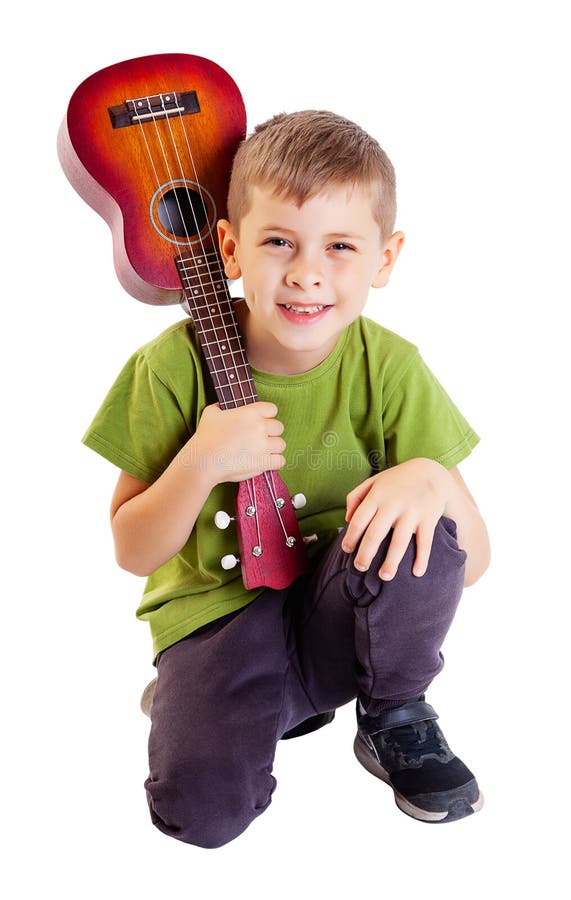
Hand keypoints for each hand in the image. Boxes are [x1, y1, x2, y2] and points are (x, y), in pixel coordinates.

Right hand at [191, 402, 285, 483]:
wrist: (203, 461)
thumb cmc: (205, 437)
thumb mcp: (211, 413)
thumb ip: (221, 406)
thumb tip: (223, 405)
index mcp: (250, 413)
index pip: (272, 409)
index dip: (267, 415)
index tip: (261, 421)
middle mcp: (260, 427)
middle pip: (279, 427)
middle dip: (271, 432)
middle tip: (259, 438)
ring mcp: (263, 446)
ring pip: (281, 444)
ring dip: (273, 447)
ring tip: (262, 451)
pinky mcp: (263, 463)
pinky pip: (280, 461)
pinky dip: (274, 462)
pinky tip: (265, 461)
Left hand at [341, 458, 451, 579]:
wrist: (431, 471)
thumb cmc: (397, 480)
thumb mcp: (374, 481)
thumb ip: (355, 497)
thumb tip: (346, 519)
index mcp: (377, 496)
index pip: (359, 520)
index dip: (351, 537)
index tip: (346, 550)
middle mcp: (393, 505)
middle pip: (376, 534)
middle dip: (366, 554)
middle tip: (359, 568)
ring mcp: (412, 512)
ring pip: (399, 541)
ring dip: (391, 561)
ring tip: (384, 577)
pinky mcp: (429, 519)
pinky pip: (425, 542)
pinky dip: (422, 558)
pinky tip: (417, 573)